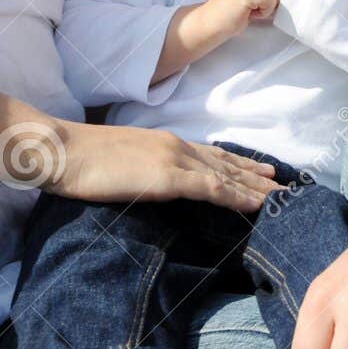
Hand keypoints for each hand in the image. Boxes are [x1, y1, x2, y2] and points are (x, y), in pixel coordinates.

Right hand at [50, 121, 276, 213]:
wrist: (61, 150)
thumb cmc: (80, 160)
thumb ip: (142, 170)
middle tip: (286, 187)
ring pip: (227, 175)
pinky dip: (237, 196)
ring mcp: (173, 159)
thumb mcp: (119, 162)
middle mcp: (175, 146)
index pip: (211, 154)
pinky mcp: (167, 176)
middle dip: (257, 177)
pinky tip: (256, 205)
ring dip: (257, 188)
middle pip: (226, 164)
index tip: (262, 173)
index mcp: (164, 142)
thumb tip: (150, 183)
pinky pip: (212, 188)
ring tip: (283, 199)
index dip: (239, 164)